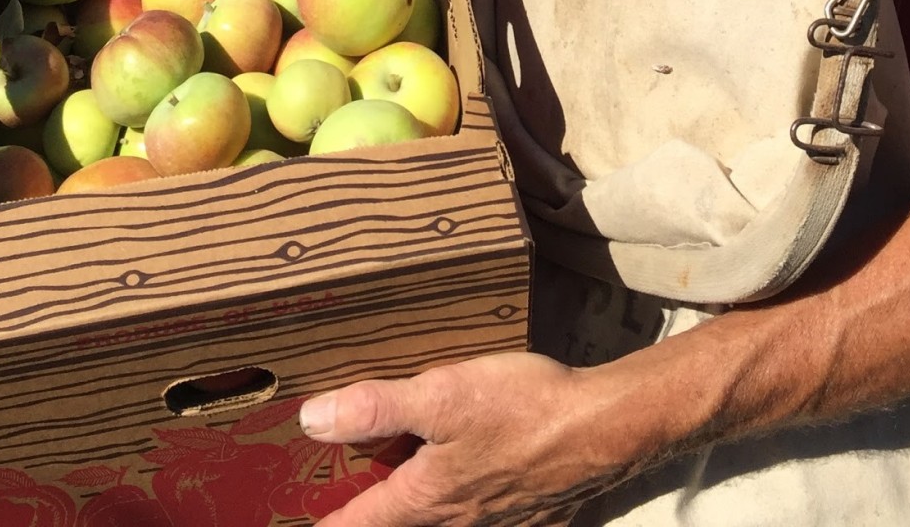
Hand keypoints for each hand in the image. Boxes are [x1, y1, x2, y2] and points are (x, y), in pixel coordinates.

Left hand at [298, 351, 640, 525]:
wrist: (605, 429)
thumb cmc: (522, 408)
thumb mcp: (442, 394)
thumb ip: (376, 408)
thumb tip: (311, 421)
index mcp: (426, 498)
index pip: (359, 522)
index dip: (327, 525)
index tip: (304, 525)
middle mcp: (457, 522)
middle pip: (401, 523)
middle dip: (376, 510)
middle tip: (355, 492)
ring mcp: (498, 524)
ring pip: (445, 521)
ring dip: (423, 504)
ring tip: (418, 472)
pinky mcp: (533, 516)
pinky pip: (489, 517)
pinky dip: (471, 503)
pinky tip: (481, 472)